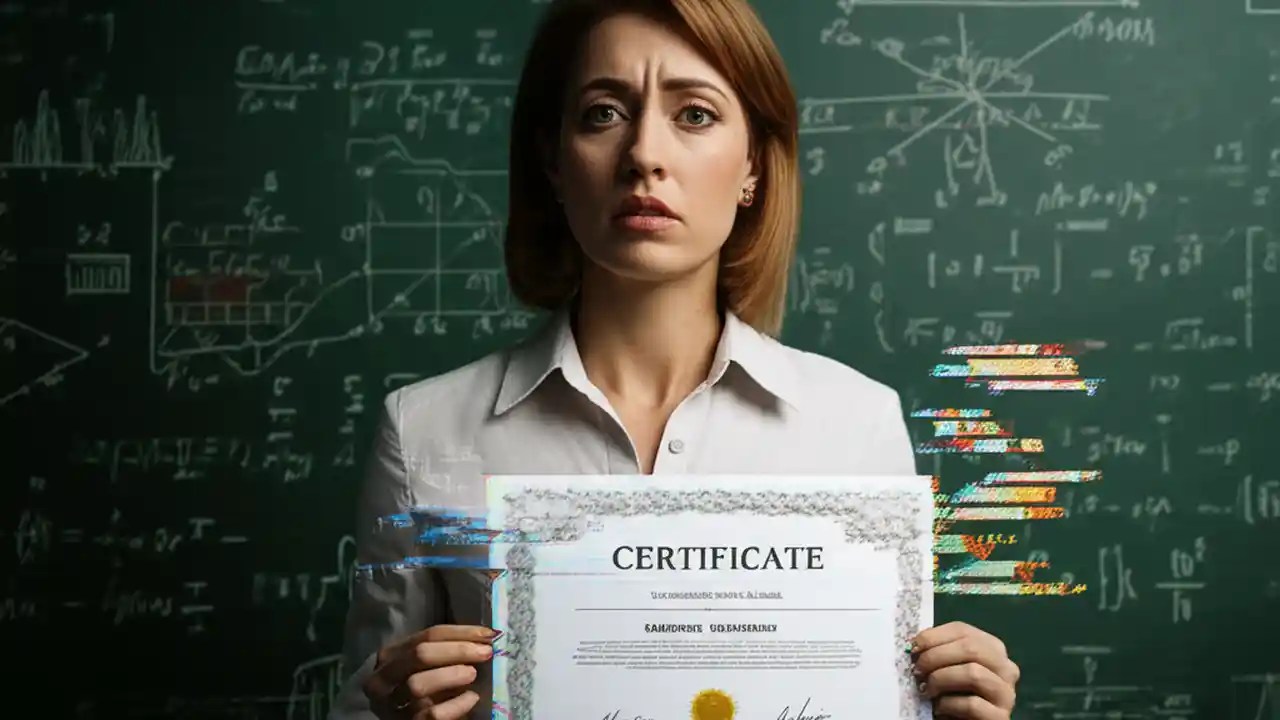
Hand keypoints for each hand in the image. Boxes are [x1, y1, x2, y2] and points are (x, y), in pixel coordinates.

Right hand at [362, 624, 496, 718]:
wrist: (416, 719)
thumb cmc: (426, 690)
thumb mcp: (427, 666)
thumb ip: (443, 652)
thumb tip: (483, 638)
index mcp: (390, 656)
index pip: (426, 635)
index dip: (460, 632)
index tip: (489, 635)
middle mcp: (383, 679)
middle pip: (420, 654)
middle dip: (457, 650)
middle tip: (485, 653)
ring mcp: (392, 705)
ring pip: (418, 684)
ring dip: (450, 675)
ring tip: (472, 674)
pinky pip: (431, 714)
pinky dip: (455, 704)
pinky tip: (471, 698)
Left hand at [910, 621, 1019, 719]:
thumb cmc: (955, 694)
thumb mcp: (947, 668)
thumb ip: (939, 652)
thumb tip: (916, 643)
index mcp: (992, 648)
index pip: (962, 630)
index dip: (933, 636)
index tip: (913, 648)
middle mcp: (1006, 667)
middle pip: (971, 648)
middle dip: (936, 656)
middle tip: (917, 670)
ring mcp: (1006, 693)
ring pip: (973, 673)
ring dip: (941, 679)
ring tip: (926, 690)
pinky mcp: (1000, 716)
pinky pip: (972, 704)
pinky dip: (948, 703)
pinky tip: (938, 708)